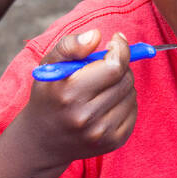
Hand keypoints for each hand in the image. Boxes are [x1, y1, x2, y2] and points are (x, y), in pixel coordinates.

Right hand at [19, 29, 137, 169]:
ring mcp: (101, 133)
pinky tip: (107, 103)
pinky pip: (133, 111)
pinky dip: (125, 102)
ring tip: (103, 87)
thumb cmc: (48, 95)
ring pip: (131, 95)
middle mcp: (86, 117)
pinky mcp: (113, 142)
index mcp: (69, 94)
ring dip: (122, 84)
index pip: (114, 67)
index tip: (116, 41)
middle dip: (120, 66)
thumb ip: (69, 46)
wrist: (43, 140)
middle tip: (106, 65)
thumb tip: (97, 35)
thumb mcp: (49, 66)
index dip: (121, 50)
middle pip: (125, 80)